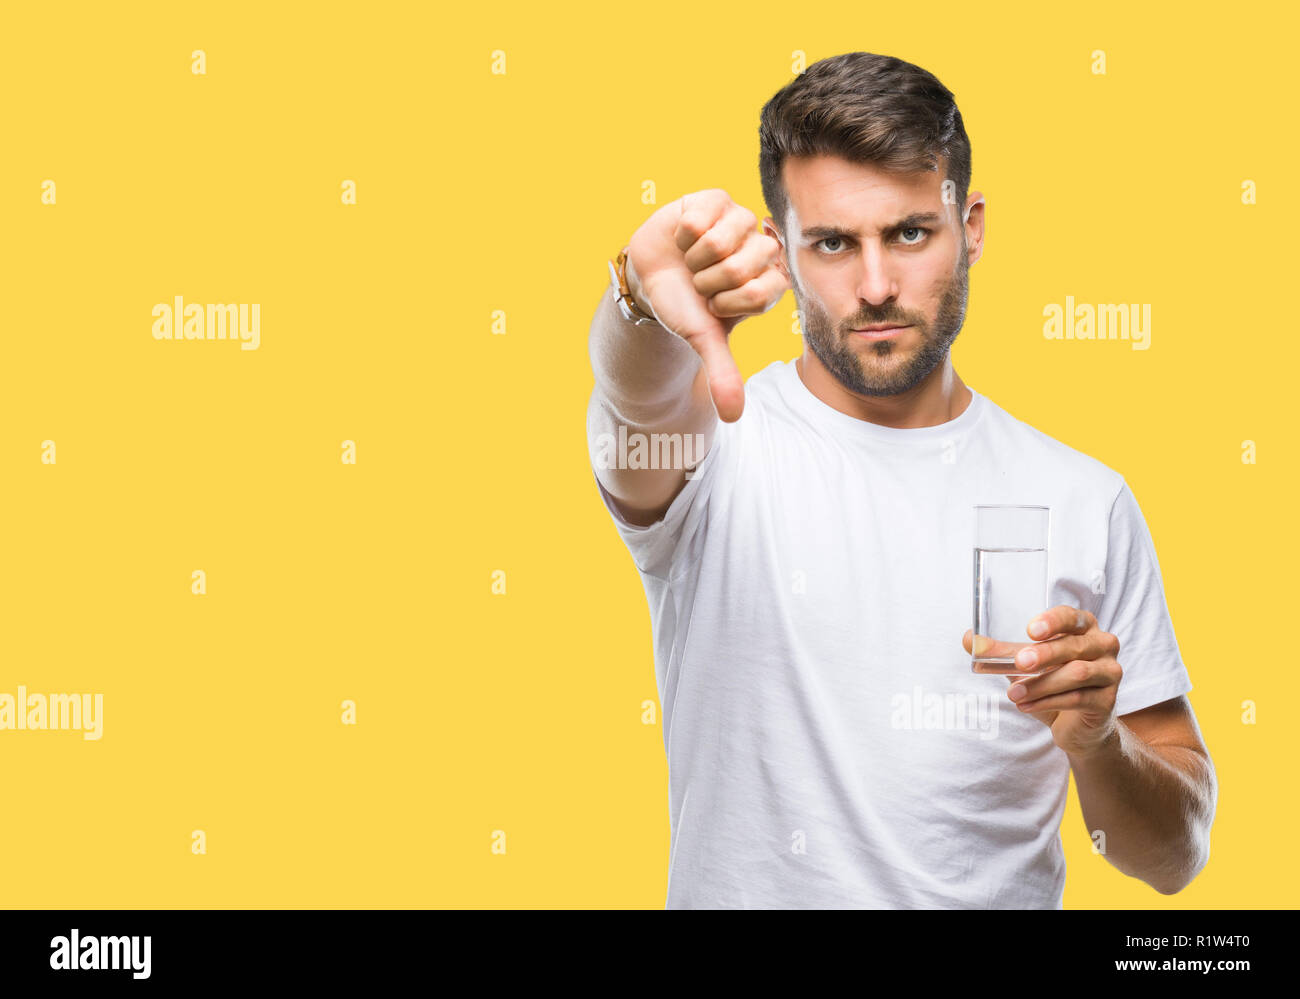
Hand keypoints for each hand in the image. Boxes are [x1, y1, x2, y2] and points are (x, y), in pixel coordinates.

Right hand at [626, 189, 789, 421]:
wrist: (652, 276)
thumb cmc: (685, 305)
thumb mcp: (702, 339)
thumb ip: (722, 373)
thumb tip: (732, 417)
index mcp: (769, 281)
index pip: (761, 290)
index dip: (728, 301)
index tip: (714, 305)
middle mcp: (761, 248)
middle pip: (744, 264)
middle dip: (710, 280)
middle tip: (700, 281)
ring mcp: (741, 220)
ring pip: (724, 238)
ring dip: (696, 256)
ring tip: (691, 260)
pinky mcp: (717, 199)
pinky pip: (704, 214)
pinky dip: (685, 231)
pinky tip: (683, 237)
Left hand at [962, 605, 1122, 757]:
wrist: (1077, 725)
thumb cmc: (1051, 683)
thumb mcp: (1025, 665)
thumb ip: (1001, 652)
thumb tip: (969, 639)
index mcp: (1084, 627)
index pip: (1071, 616)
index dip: (1053, 621)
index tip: (1031, 630)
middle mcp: (1103, 645)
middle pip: (1074, 646)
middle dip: (1044, 655)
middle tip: (1018, 663)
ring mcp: (1110, 672)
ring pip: (1077, 674)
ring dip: (1040, 684)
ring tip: (1012, 693)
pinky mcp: (1108, 700)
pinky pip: (1079, 698)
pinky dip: (1047, 702)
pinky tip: (1025, 706)